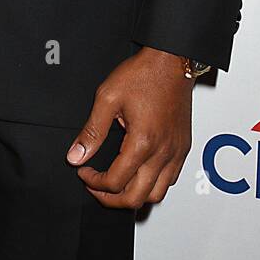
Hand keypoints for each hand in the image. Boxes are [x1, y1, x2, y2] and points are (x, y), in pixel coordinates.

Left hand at [66, 47, 193, 207]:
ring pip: (157, 195)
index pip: (116, 182)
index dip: (94, 183)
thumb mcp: (107, 98)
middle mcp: (163, 152)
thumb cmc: (143, 74)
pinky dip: (153, 185)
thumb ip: (91, 131)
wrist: (172, 61)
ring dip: (134, 196)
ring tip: (116, 185)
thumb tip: (76, 156)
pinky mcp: (183, 148)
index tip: (83, 171)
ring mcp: (176, 152)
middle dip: (111, 199)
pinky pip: (170, 180)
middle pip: (136, 198)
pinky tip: (139, 173)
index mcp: (143, 142)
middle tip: (96, 186)